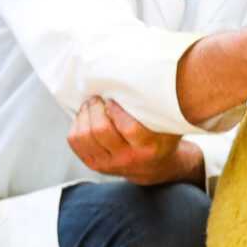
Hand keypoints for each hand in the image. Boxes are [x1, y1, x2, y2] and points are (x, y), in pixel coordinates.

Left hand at [70, 95, 201, 185]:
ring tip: (91, 105)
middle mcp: (127, 158)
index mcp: (148, 148)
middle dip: (96, 108)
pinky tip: (85, 117)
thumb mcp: (171, 125)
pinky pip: (75, 142)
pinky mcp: (95, 165)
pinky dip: (76, 125)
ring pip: (84, 136)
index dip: (116, 109)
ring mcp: (109, 164)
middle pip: (101, 130)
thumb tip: (167, 78)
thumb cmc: (162, 137)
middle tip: (98, 98)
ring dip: (84, 114)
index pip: (128, 128)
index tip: (114, 99)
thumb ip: (166, 107)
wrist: (155, 168)